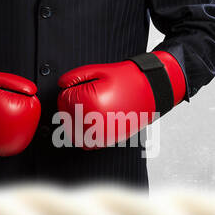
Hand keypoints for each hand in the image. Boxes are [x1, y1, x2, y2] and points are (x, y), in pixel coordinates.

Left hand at [55, 51, 185, 149]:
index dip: (68, 92)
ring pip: (75, 134)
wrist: (152, 90)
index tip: (79, 87)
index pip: (62, 102)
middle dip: (70, 108)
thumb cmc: (127, 79)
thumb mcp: (98, 71)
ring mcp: (102, 135)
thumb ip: (75, 77)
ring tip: (89, 109)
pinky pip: (88, 144)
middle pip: (66, 119)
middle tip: (85, 97)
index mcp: (88, 105)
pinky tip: (93, 122)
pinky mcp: (109, 141)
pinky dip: (85, 135)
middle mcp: (94, 124)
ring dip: (76, 123)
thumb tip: (61, 84)